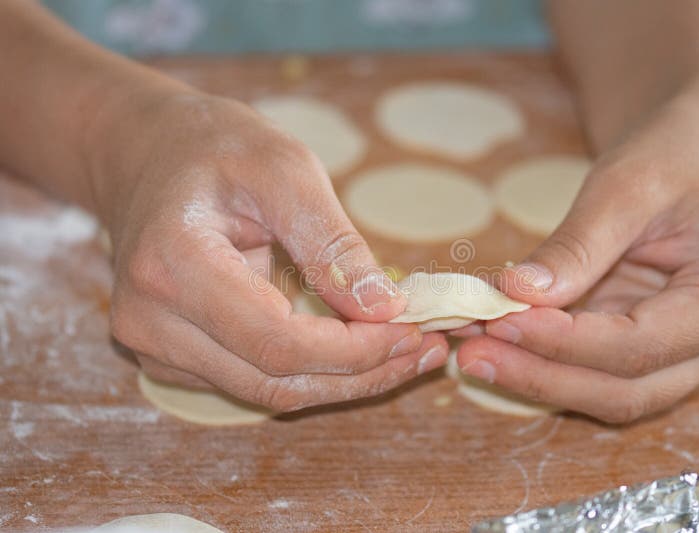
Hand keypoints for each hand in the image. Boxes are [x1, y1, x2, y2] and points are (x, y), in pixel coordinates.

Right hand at [90, 91, 447, 411]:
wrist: (151, 154)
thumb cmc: (217, 148)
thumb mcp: (285, 169)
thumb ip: (332, 243)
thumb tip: (386, 308)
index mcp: (172, 266)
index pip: (276, 341)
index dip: (354, 350)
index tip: (413, 331)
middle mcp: (151, 320)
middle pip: (272, 380)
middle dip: (359, 373)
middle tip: (424, 350)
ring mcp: (154, 344)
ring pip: (266, 391)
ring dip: (342, 380)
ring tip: (405, 351)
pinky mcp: (170, 354)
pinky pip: (252, 379)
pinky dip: (312, 371)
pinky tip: (356, 346)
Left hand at [456, 95, 698, 422]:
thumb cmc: (676, 157)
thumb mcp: (626, 186)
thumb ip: (576, 246)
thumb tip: (516, 295)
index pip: (639, 345)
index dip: (562, 342)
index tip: (497, 322)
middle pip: (625, 390)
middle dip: (540, 375)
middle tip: (468, 354)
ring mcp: (694, 360)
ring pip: (608, 395)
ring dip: (535, 376)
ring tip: (469, 348)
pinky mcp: (657, 357)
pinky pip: (596, 374)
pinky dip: (544, 362)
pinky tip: (494, 342)